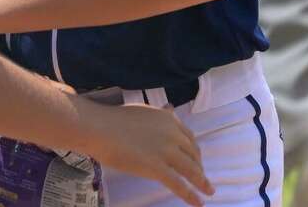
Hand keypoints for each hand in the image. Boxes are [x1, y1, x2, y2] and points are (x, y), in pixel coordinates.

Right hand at [83, 103, 212, 206]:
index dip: (194, 150)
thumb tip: (170, 109)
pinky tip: (198, 202)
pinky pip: (179, 184)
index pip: (188, 137)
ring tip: (209, 191)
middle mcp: (172, 134)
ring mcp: (166, 151)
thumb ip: (159, 115)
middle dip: (199, 166)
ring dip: (202, 182)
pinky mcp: (157, 167)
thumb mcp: (143, 112)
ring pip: (191, 169)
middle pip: (193, 153)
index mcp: (168, 119)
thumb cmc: (114, 120)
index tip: (196, 159)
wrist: (99, 127)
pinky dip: (191, 195)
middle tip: (201, 176)